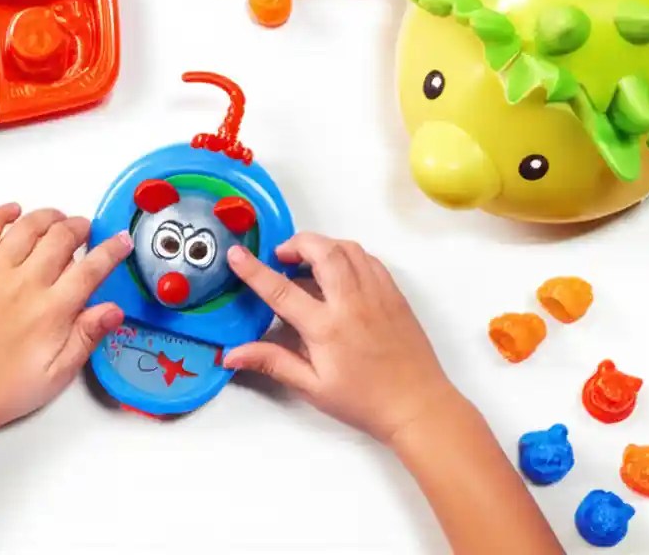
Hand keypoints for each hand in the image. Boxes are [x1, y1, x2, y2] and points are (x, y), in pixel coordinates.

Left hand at [0, 204, 132, 428]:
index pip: (90, 268)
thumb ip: (88, 336)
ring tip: (59, 220)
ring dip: (47, 217)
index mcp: (51, 311)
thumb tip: (114, 310)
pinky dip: (0, 215)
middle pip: (60, 237)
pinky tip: (14, 211)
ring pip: (26, 228)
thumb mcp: (60, 372)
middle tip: (87, 231)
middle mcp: (24, 286)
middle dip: (80, 227)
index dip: (111, 250)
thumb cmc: (13, 386)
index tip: (122, 241)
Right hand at [223, 234, 460, 443]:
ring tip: (308, 260)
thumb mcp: (313, 387)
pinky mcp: (394, 293)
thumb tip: (232, 354)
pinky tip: (339, 270)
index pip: (282, 290)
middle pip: (322, 251)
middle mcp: (352, 302)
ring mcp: (377, 293)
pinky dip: (349, 254)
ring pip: (348, 248)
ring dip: (324, 245)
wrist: (416, 404)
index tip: (237, 254)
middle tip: (281, 256)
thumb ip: (273, 362)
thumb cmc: (363, 401)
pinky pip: (369, 259)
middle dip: (297, 243)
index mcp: (327, 327)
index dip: (255, 270)